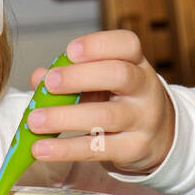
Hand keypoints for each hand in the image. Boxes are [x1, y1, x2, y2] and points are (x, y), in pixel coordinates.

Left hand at [24, 30, 174, 173]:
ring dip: (64, 117)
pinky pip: (97, 149)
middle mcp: (144, 89)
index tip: (70, 51)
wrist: (159, 137)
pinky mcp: (133, 150)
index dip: (98, 45)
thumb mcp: (103, 81)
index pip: (127, 44)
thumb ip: (71, 74)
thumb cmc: (122, 101)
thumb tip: (38, 77)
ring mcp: (142, 120)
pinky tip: (42, 149)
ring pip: (106, 116)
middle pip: (119, 75)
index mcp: (136, 63)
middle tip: (50, 83)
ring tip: (34, 121)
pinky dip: (65, 149)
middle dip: (80, 77)